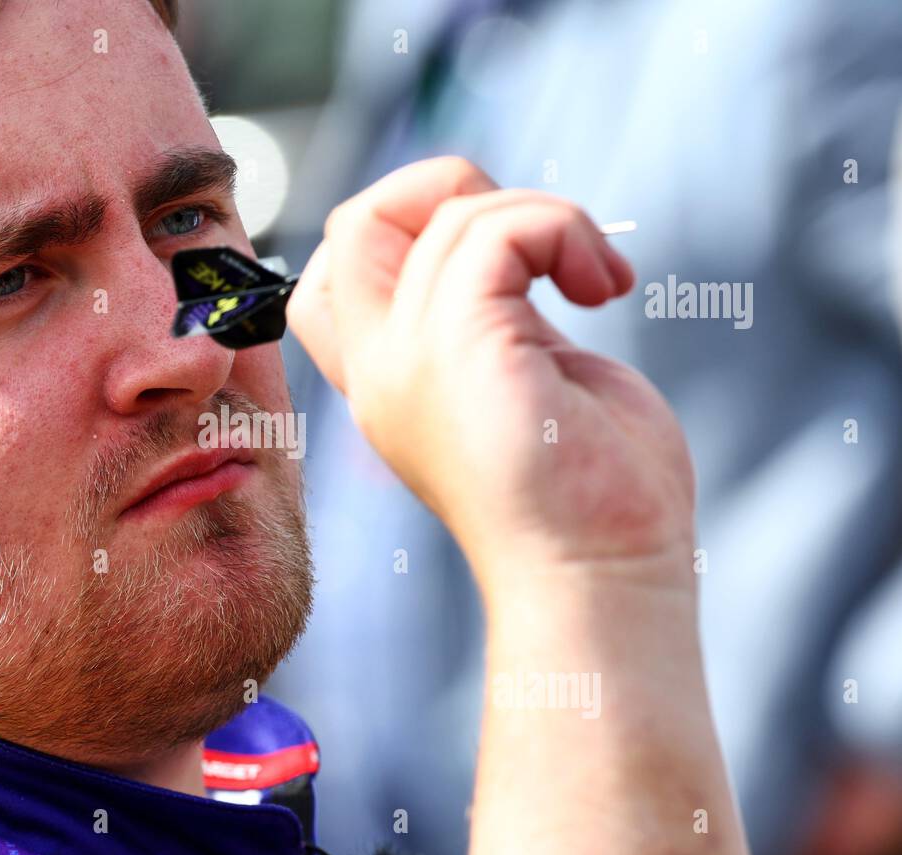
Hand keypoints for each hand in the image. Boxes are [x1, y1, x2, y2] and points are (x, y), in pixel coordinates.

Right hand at [287, 157, 694, 597]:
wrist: (607, 578)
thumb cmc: (592, 499)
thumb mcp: (527, 376)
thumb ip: (500, 309)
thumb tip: (519, 234)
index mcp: (392, 380)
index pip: (333, 268)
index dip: (406, 225)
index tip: (498, 260)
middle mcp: (383, 370)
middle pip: (355, 221)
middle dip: (447, 190)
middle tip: (532, 243)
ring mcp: (410, 363)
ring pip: (451, 214)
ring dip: (547, 216)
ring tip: (599, 276)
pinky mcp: (458, 353)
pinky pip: (498, 230)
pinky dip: (562, 230)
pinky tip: (605, 285)